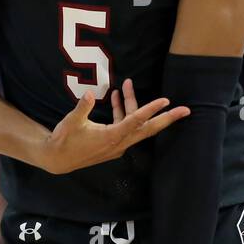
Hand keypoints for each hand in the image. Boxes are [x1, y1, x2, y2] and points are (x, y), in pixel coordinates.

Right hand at [36, 79, 188, 175]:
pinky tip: (117, 96)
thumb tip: (89, 94)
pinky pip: (124, 124)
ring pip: (135, 124)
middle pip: (148, 129)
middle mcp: (119, 142)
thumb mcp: (71, 122)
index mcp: (111, 137)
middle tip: (186, 110)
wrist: (57, 159)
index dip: (151, 110)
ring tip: (128, 84)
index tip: (166, 101)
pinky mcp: (112, 141)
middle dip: (167, 119)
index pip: (136, 121)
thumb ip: (82, 107)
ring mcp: (117, 143)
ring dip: (134, 105)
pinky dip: (122, 111)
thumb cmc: (64, 140)